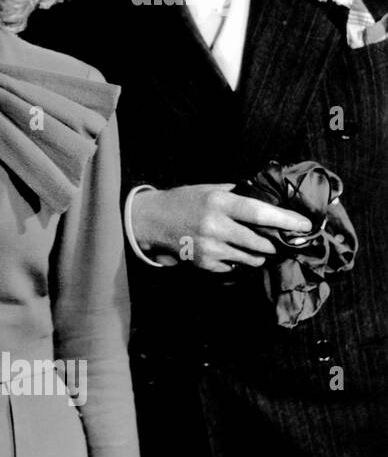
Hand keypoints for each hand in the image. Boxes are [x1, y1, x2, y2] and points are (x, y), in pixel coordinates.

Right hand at [130, 184, 312, 272]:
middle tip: (285, 241)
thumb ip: (239, 194)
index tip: (306, 225)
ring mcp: (210, 248)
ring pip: (253, 258)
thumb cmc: (184, 201)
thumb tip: (271, 198)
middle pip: (262, 242)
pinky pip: (236, 267)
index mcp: (219, 203)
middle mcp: (215, 226)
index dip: (286, 220)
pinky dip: (240, 261)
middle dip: (277, 244)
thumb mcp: (210, 189)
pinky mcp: (205, 264)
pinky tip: (231, 250)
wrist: (150, 221)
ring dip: (260, 254)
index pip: (260, 213)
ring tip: (257, 245)